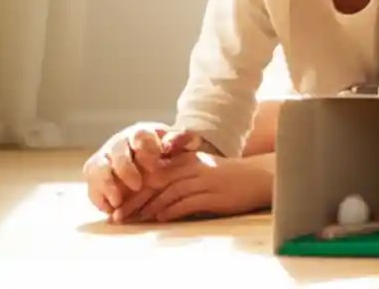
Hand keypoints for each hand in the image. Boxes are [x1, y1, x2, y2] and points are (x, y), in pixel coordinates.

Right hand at [82, 122, 192, 215]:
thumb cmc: (170, 152)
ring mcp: (105, 158)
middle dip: (126, 170)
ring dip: (106, 185)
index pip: (140, 136)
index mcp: (142, 133)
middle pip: (117, 152)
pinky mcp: (95, 174)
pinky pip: (91, 185)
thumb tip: (169, 144)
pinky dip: (98, 198)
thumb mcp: (182, 144)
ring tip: (117, 202)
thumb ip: (183, 141)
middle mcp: (120, 142)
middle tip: (137, 186)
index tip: (155, 166)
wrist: (156, 159)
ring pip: (97, 168)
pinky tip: (111, 209)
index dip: (146, 150)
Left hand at [111, 151, 272, 223]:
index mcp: (189, 159)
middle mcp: (194, 167)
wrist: (260, 178)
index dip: (135, 187)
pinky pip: (187, 202)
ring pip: (169, 192)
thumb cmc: (230, 177)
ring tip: (135, 219)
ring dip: (149, 207)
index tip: (119, 201)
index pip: (155, 172)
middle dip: (135, 199)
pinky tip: (160, 219)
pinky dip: (171, 210)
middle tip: (118, 215)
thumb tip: (156, 192)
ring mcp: (205, 180)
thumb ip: (181, 174)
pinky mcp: (214, 195)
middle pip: (157, 182)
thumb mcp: (204, 169)